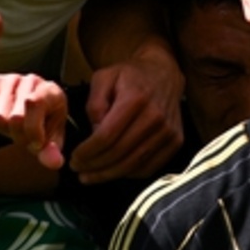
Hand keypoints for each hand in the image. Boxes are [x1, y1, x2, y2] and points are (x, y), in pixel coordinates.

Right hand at [0, 72, 69, 167]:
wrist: (30, 111)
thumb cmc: (43, 126)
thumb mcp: (51, 141)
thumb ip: (52, 152)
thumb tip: (54, 162)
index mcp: (51, 92)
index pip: (34, 104)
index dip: (33, 131)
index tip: (37, 143)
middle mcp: (31, 81)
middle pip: (14, 118)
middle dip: (19, 136)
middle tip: (24, 136)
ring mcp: (11, 80)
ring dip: (4, 130)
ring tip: (14, 127)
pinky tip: (1, 122)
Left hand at [71, 45, 183, 181]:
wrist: (163, 73)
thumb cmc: (129, 76)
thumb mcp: (103, 77)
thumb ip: (94, 104)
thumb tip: (94, 134)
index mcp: (135, 99)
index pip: (107, 136)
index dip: (88, 152)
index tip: (74, 159)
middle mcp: (155, 116)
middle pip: (119, 153)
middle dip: (95, 166)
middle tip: (79, 171)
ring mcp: (168, 131)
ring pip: (134, 164)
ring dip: (109, 174)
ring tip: (91, 176)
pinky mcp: (175, 141)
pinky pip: (150, 167)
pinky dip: (129, 174)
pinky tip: (114, 171)